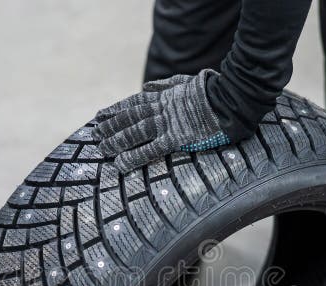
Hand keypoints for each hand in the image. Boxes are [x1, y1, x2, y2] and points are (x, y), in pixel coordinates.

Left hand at [92, 69, 230, 173]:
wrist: (229, 99)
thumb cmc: (212, 91)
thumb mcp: (185, 81)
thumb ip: (164, 85)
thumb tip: (146, 86)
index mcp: (164, 97)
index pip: (133, 103)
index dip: (115, 110)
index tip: (101, 114)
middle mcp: (161, 109)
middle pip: (129, 117)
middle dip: (111, 125)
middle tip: (96, 134)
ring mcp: (167, 124)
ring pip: (134, 132)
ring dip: (116, 140)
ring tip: (102, 148)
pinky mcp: (176, 138)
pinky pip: (150, 149)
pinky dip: (133, 156)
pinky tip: (121, 163)